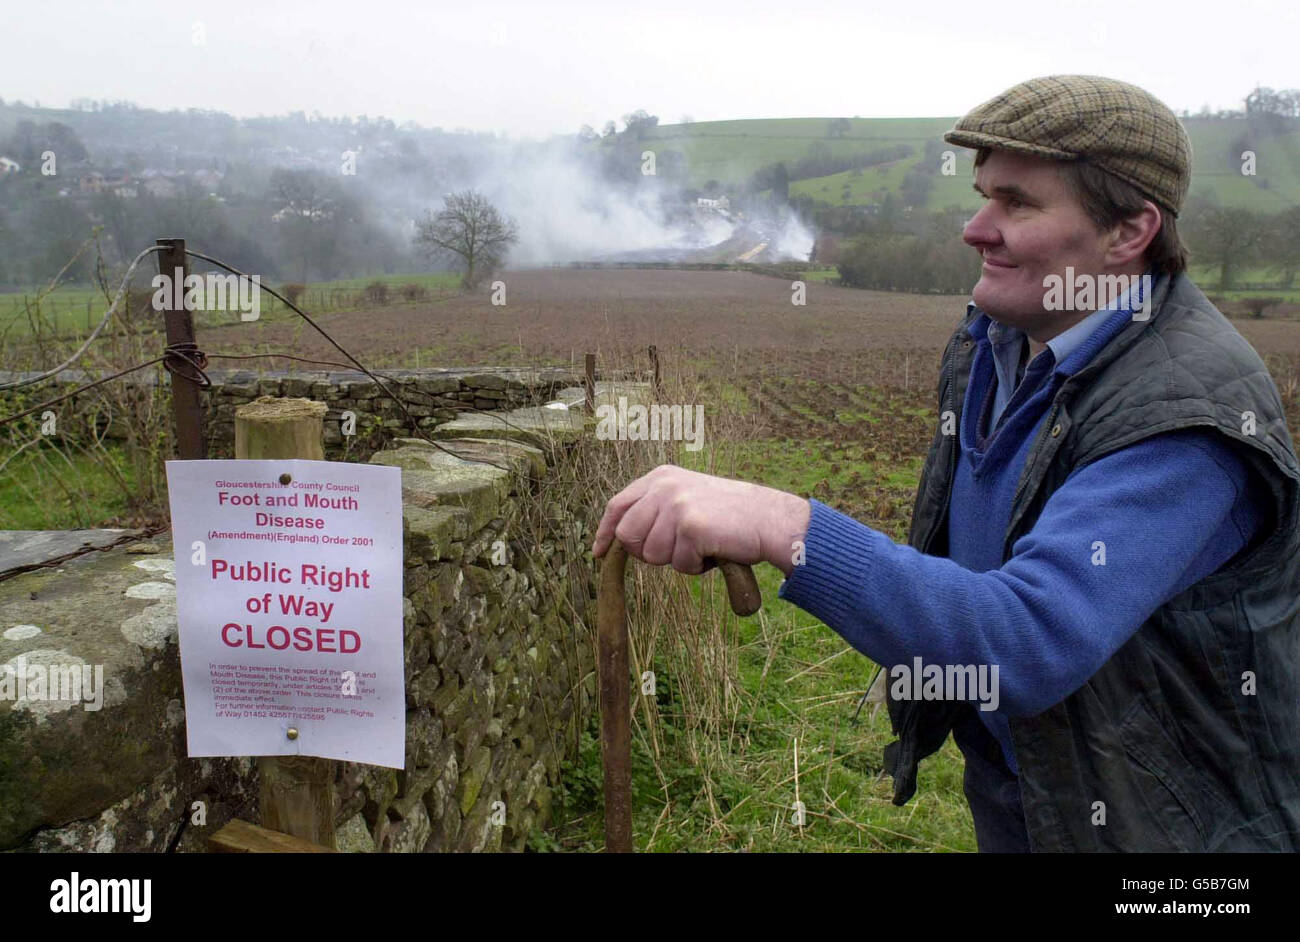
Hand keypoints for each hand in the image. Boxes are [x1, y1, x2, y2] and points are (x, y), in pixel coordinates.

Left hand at [592, 465, 810, 576]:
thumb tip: (619, 539)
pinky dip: (695, 566)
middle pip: (628, 536)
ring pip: (652, 555)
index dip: (606, 532)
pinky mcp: (690, 526)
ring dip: (676, 561)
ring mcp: (676, 505)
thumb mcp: (686, 498)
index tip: (598, 552)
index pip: (618, 506)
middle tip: (678, 550)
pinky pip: (678, 564)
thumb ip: (655, 510)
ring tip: (701, 546)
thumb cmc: (729, 516)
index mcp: (660, 477)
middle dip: (648, 553)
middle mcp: (664, 486)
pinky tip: (713, 551)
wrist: (769, 519)